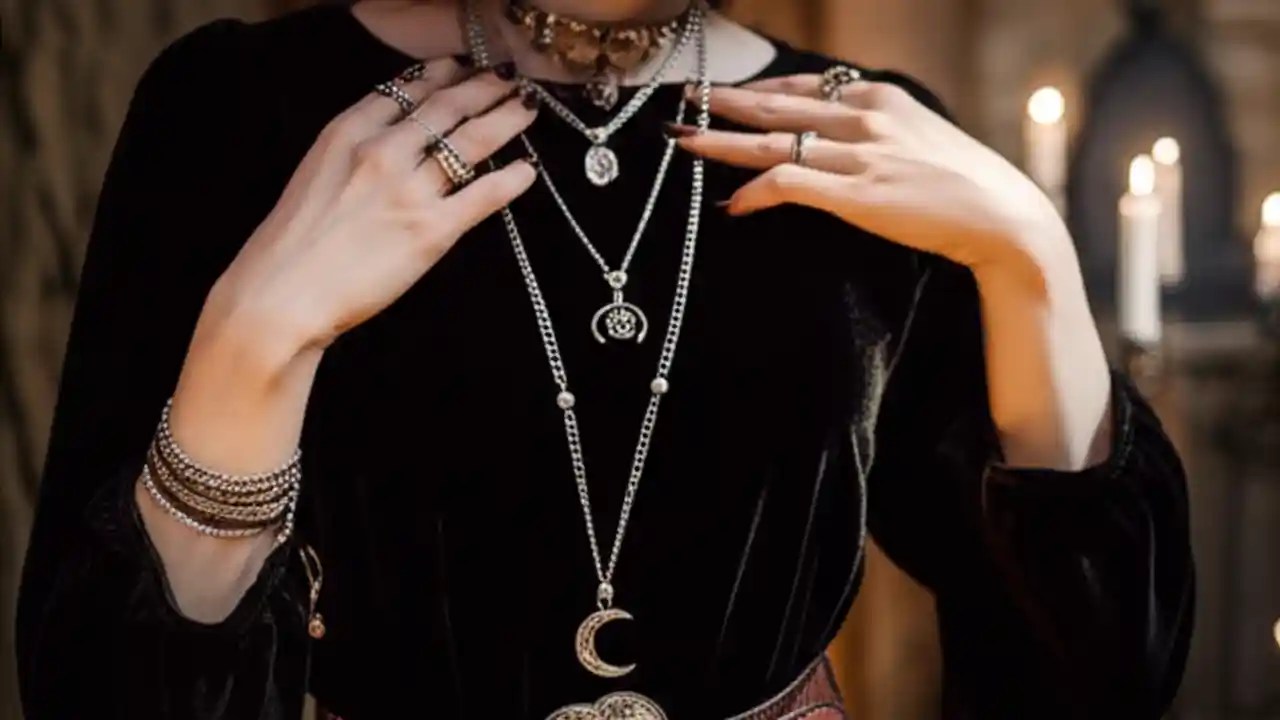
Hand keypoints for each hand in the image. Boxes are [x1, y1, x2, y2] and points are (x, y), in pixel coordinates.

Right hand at [205, 57, 536, 364]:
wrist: (282, 294)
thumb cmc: (292, 245)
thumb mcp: (314, 173)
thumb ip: (352, 150)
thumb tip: (391, 140)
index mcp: (346, 133)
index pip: (405, 91)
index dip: (440, 75)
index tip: (462, 68)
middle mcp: (382, 152)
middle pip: (446, 107)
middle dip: (483, 88)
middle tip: (507, 81)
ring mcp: (409, 190)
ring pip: (472, 141)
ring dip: (505, 120)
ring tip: (526, 109)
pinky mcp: (431, 230)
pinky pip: (483, 195)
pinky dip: (511, 179)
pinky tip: (527, 170)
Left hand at [672, 74, 1072, 279]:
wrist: (1004, 216)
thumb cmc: (965, 185)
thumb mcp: (920, 139)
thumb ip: (878, 132)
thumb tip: (840, 144)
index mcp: (880, 98)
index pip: (805, 86)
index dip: (760, 89)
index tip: (728, 92)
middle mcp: (864, 117)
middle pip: (777, 106)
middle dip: (725, 102)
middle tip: (684, 99)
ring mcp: (859, 155)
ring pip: (772, 140)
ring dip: (722, 141)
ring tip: (684, 141)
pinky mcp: (856, 194)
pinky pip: (789, 183)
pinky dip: (755, 191)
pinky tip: (731, 204)